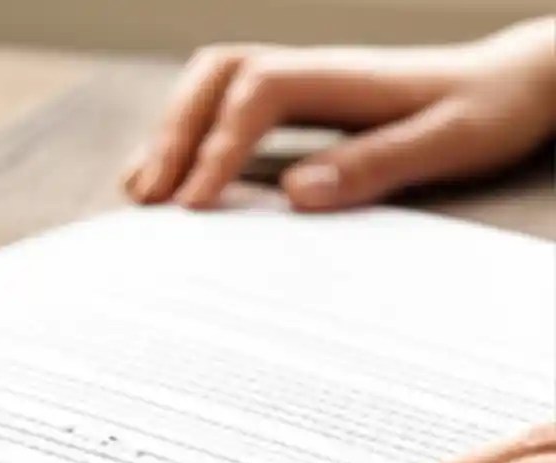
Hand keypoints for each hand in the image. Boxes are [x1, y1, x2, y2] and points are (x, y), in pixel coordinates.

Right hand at [124, 16, 555, 209]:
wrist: (511, 83)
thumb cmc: (485, 112)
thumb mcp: (450, 142)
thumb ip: (377, 164)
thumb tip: (296, 192)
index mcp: (340, 75)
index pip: (257, 94)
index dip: (218, 146)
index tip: (193, 206)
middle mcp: (307, 69)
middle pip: (216, 76)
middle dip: (172, 135)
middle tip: (147, 199)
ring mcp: (296, 83)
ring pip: (209, 87)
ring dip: (169, 134)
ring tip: (138, 193)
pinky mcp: (293, 106)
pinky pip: (222, 109)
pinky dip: (185, 141)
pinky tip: (166, 182)